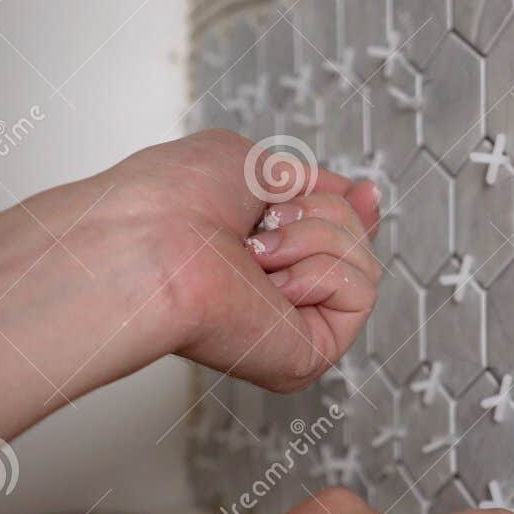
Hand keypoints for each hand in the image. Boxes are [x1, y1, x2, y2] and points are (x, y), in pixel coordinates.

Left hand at [0, 128, 379, 465]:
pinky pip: (361, 290)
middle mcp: (277, 290)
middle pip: (357, 238)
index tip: (362, 192)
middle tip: (267, 222)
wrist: (149, 242)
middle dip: (320, 213)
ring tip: (258, 252)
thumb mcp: (251, 162)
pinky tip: (273, 281)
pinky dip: (320, 271)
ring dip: (314, 238)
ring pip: (364, 263)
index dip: (351, 210)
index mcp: (259, 249)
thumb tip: (364, 197)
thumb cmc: (171, 199)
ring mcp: (296, 322)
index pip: (334, 235)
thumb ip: (308, 179)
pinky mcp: (313, 351)